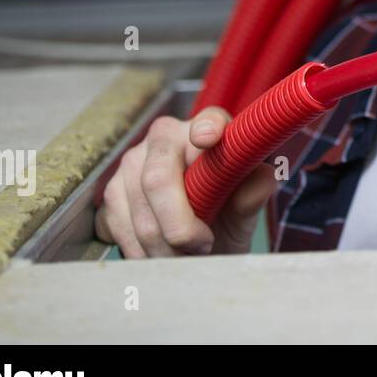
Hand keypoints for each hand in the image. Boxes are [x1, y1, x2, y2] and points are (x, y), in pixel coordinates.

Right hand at [94, 107, 278, 256]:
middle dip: (180, 226)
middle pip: (158, 178)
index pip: (208, 122)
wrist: (201, 241)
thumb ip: (254, 192)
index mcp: (209, 128)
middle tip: (203, 245)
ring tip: (188, 255)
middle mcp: (165, 137)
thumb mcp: (246, 209)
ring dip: (164, 247)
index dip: (207, 129)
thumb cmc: (227, 214)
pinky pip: (121, 228)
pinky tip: (164, 255)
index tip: (209, 138)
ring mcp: (133, 162)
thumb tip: (264, 178)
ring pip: (140, 213)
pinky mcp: (112, 192)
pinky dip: (144, 252)